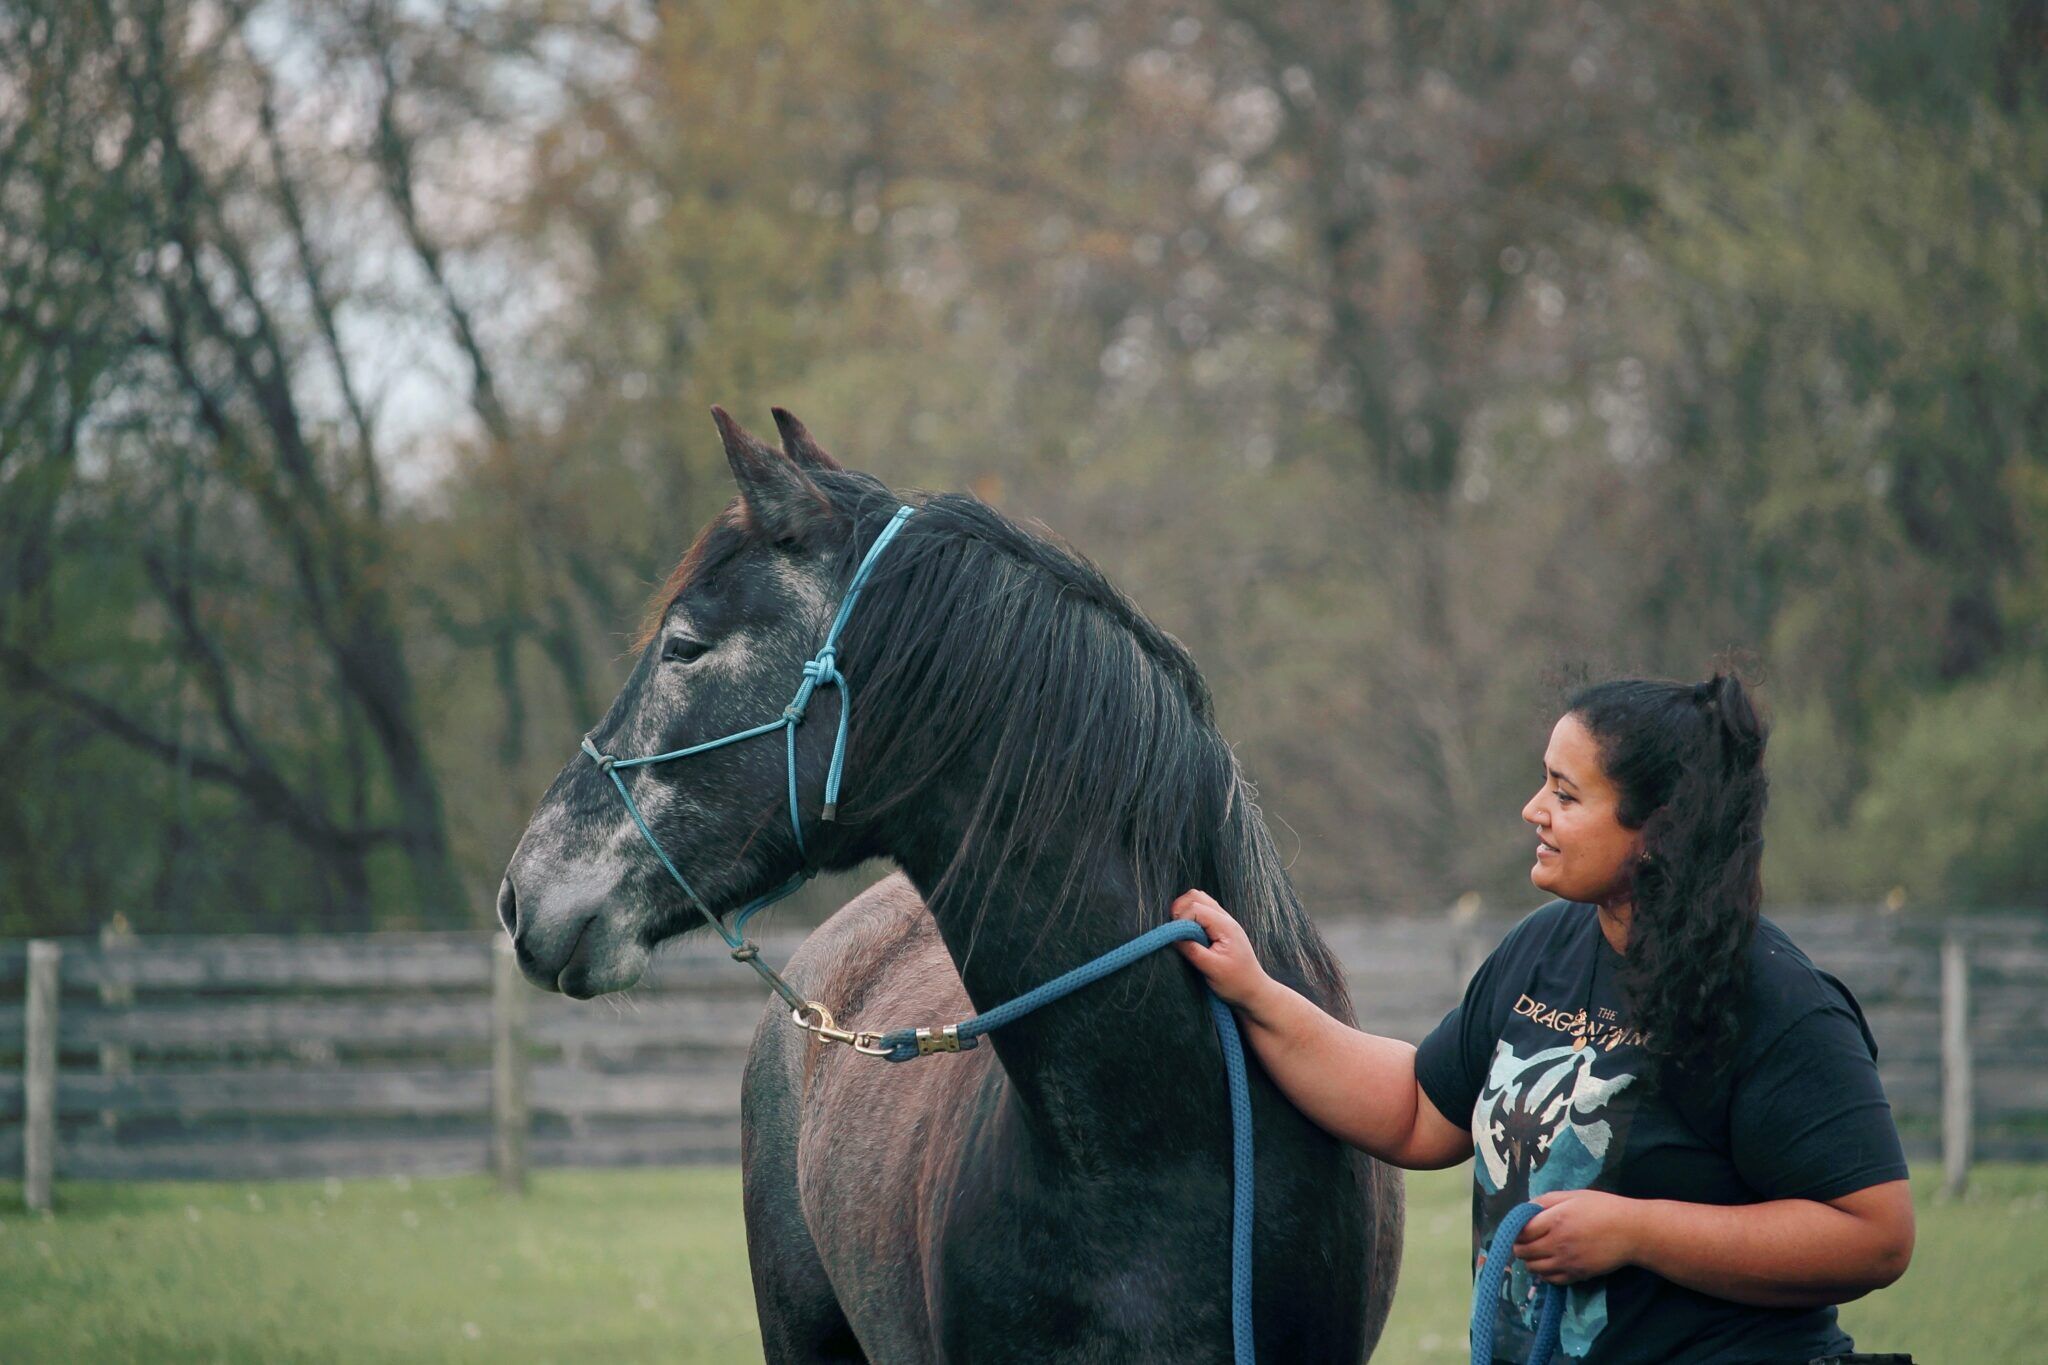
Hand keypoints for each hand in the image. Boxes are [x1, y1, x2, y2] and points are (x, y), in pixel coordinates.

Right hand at [1171, 889, 1274, 1012]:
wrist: (1254, 991)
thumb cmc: (1235, 982)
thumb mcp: (1212, 969)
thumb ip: (1192, 950)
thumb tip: (1172, 937)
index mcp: (1225, 926)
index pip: (1195, 908)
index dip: (1180, 920)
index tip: (1175, 938)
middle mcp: (1226, 919)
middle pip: (1196, 896)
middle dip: (1180, 909)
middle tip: (1175, 931)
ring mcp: (1224, 922)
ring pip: (1200, 900)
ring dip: (1185, 911)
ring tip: (1181, 932)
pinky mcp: (1221, 928)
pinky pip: (1203, 911)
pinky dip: (1192, 917)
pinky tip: (1189, 934)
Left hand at [1511, 1189, 1640, 1283]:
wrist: (1632, 1232)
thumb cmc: (1603, 1208)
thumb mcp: (1573, 1195)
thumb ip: (1546, 1201)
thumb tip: (1526, 1209)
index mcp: (1554, 1220)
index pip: (1520, 1232)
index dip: (1515, 1231)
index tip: (1519, 1228)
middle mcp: (1557, 1243)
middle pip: (1523, 1252)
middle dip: (1519, 1246)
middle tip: (1525, 1240)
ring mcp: (1567, 1262)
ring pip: (1534, 1268)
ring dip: (1530, 1260)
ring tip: (1537, 1251)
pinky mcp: (1577, 1275)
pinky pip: (1551, 1280)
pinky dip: (1545, 1273)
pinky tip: (1550, 1263)